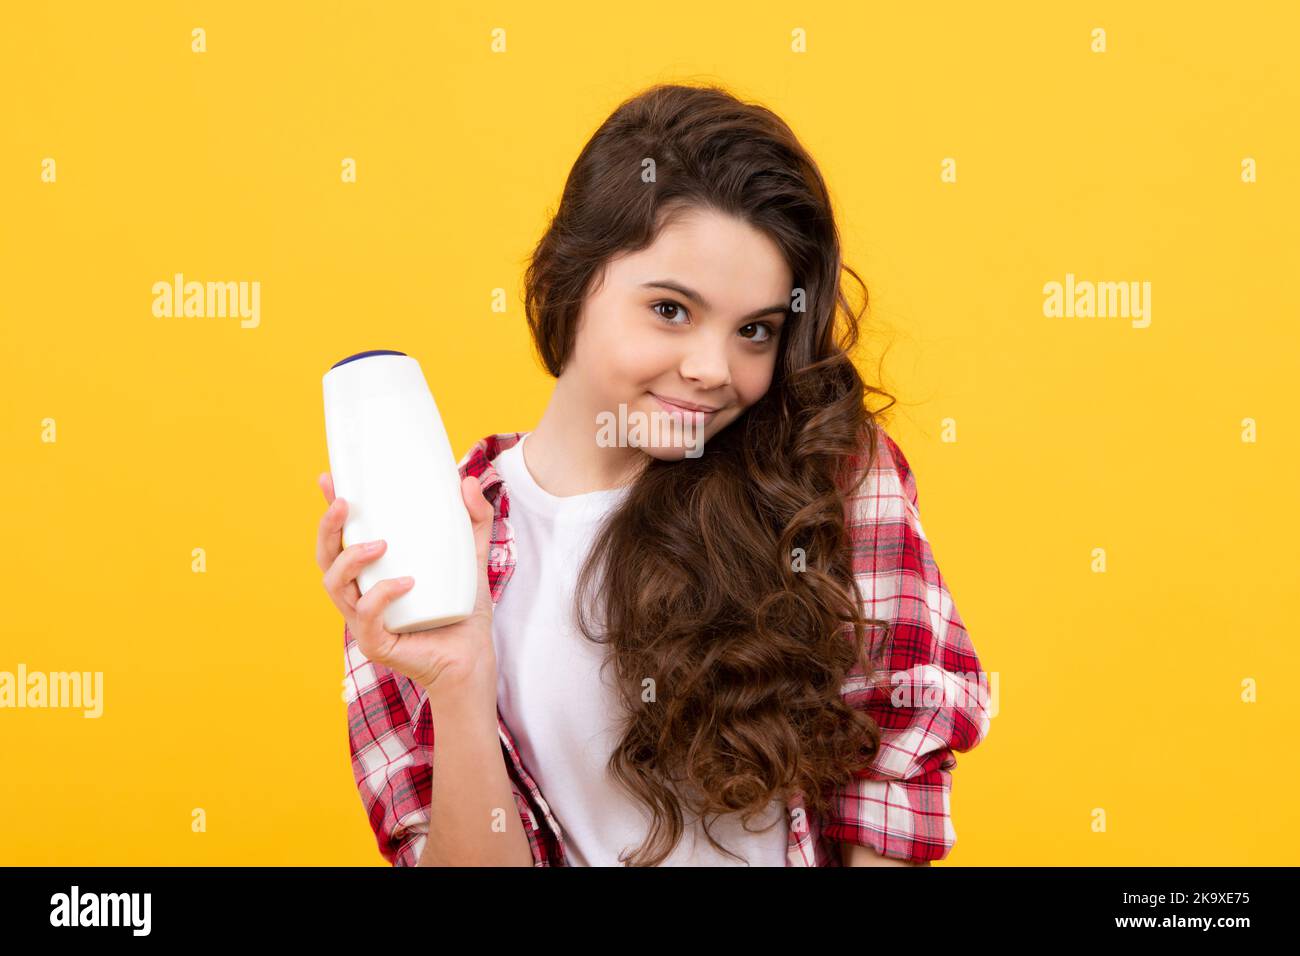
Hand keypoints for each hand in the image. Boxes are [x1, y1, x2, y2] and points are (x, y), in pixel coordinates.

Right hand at [316, 470, 499, 713]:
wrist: (473, 659)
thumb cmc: (463, 611)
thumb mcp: (472, 557)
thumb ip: (474, 520)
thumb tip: (466, 480)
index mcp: (373, 573)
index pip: (341, 538)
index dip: (329, 510)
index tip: (329, 477)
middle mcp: (360, 595)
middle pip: (325, 558)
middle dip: (328, 528)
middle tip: (344, 504)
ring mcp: (365, 621)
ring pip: (335, 586)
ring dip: (350, 559)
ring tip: (381, 544)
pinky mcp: (377, 644)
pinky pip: (367, 619)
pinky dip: (381, 597)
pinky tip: (405, 583)